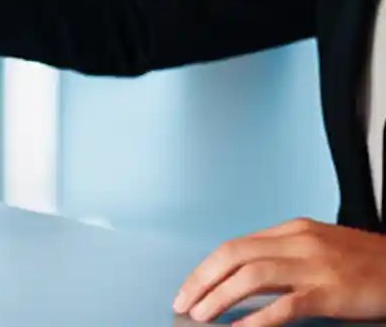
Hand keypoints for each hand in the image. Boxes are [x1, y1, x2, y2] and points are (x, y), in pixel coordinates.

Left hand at [173, 217, 385, 325]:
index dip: (205, 269)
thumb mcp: (319, 248)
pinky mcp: (331, 292)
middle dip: (202, 280)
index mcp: (292, 231)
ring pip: (252, 276)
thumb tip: (240, 276)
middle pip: (234, 256)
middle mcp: (298, 242)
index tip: (188, 288)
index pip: (234, 246)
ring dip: (220, 297)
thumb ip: (282, 256)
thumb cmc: (365, 264)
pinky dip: (257, 319)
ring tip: (201, 315)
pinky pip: (286, 305)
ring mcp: (315, 266)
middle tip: (183, 303)